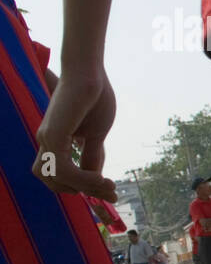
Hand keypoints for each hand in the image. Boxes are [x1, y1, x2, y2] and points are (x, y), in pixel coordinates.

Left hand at [33, 66, 117, 200]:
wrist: (90, 72)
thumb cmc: (94, 96)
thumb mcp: (96, 133)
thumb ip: (92, 155)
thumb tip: (95, 176)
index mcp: (55, 140)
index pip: (61, 175)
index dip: (84, 187)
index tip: (111, 191)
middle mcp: (46, 141)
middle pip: (54, 181)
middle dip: (83, 191)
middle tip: (110, 192)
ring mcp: (48, 138)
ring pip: (57, 178)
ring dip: (83, 187)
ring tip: (106, 184)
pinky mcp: (54, 134)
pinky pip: (63, 168)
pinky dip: (82, 178)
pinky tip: (101, 176)